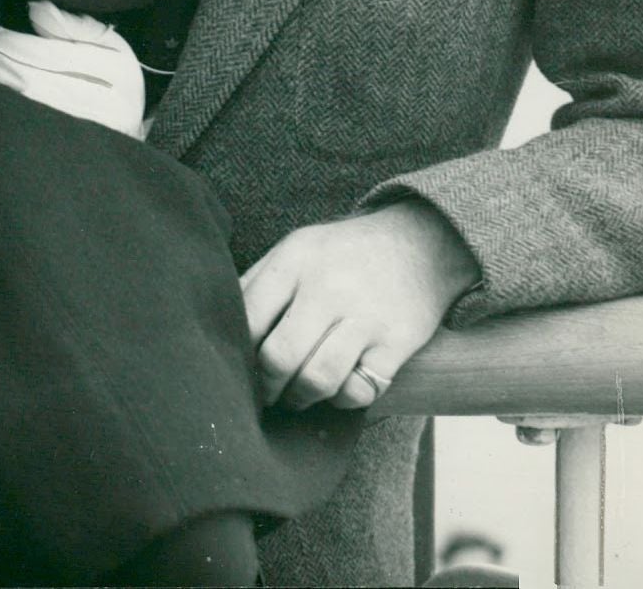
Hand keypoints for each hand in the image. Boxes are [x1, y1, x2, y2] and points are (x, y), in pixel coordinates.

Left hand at [240, 200, 477, 411]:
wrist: (422, 243)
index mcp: (294, 261)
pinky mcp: (397, 343)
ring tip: (296, 397)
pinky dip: (343, 399)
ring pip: (318, 380)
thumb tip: (220, 324)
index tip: (236, 368)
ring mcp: (365, 317)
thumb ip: (259, 282)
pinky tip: (338, 388)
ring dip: (300, 399)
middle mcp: (327, 288)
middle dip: (265, 387)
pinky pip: (359, 390)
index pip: (248, 319)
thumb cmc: (343, 253)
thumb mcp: (297, 249)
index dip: (236, 353)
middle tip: (264, 395)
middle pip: (279, 358)